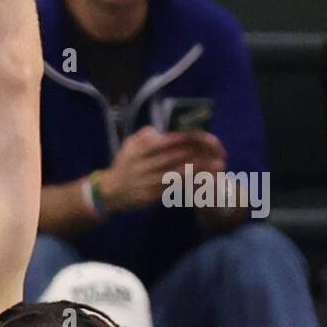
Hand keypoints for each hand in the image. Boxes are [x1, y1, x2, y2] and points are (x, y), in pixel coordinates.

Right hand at [98, 127, 225, 210]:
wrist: (111, 191)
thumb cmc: (125, 163)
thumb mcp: (129, 144)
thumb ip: (145, 135)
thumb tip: (162, 130)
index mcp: (138, 149)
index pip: (163, 141)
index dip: (182, 138)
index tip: (200, 136)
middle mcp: (142, 165)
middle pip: (172, 158)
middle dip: (195, 154)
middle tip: (214, 151)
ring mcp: (147, 182)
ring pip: (175, 174)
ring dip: (196, 170)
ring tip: (214, 166)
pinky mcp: (151, 196)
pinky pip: (173, 189)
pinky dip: (188, 184)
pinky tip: (202, 181)